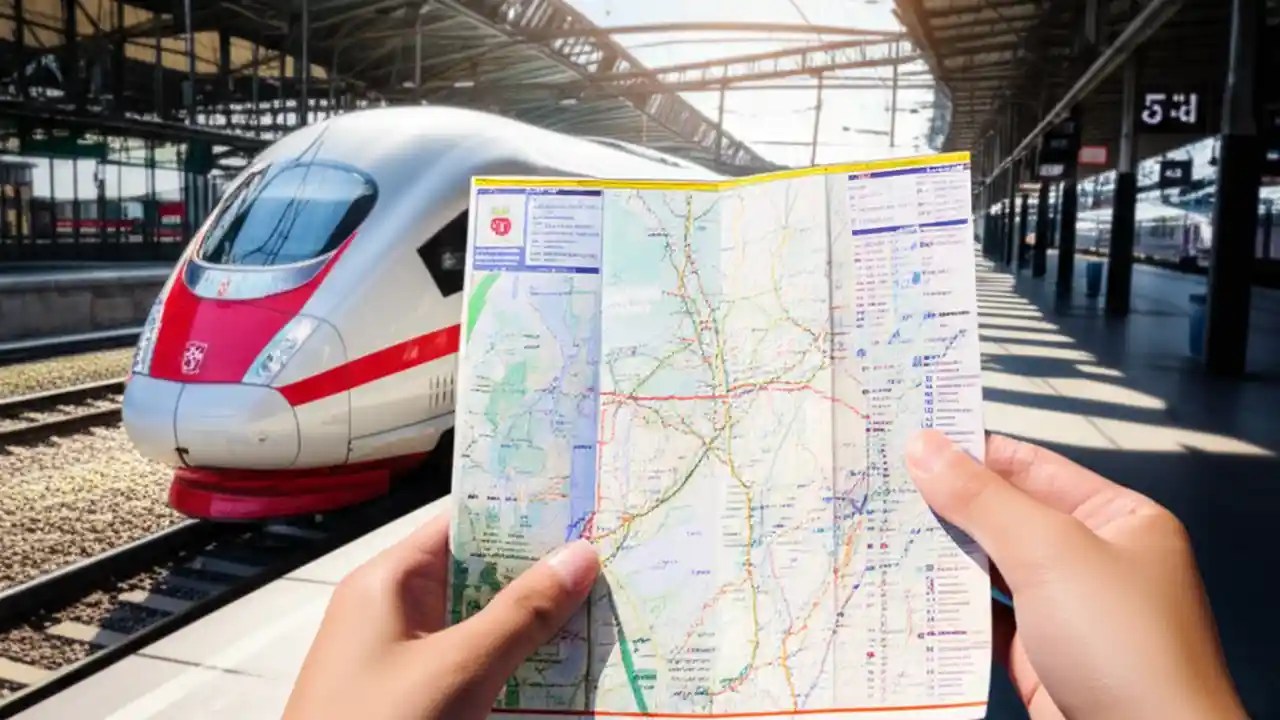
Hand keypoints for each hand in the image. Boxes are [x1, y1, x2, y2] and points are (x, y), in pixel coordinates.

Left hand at [283, 508, 599, 719]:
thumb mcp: (460, 669)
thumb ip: (522, 613)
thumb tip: (580, 555)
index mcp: (389, 582)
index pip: (463, 525)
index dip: (523, 515)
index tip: (584, 509)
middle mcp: (393, 611)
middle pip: (479, 577)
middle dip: (541, 575)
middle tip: (611, 563)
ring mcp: (402, 660)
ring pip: (482, 626)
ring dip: (534, 625)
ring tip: (605, 612)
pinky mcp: (414, 699)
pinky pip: (473, 668)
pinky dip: (514, 666)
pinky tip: (564, 670)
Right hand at [906, 430, 1246, 719]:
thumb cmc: (1128, 650)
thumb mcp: (1050, 552)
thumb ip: (983, 498)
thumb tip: (926, 447)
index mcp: (1120, 520)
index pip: (1032, 466)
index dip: (971, 451)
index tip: (909, 438)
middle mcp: (1095, 561)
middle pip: (1005, 516)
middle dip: (947, 503)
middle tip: (881, 482)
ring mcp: (1066, 612)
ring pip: (990, 569)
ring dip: (941, 554)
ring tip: (880, 528)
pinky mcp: (1039, 658)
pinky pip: (984, 620)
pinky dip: (947, 607)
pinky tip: (907, 589)